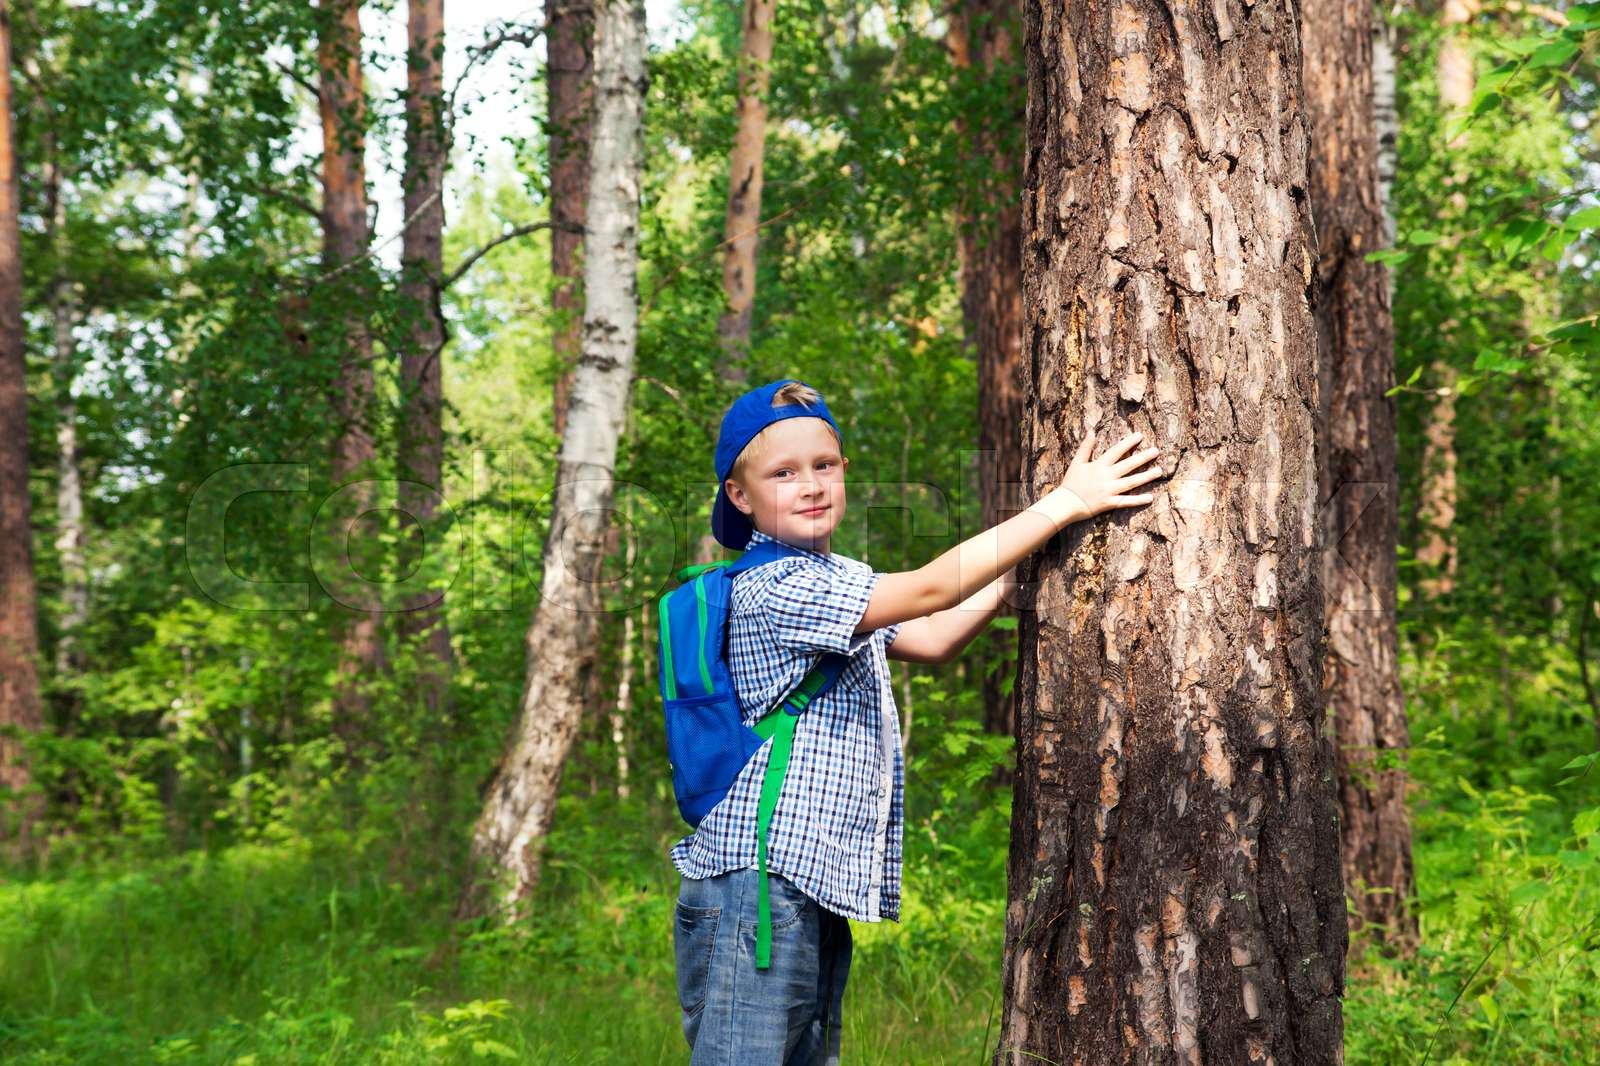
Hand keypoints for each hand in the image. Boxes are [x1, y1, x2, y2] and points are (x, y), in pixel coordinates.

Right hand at [1049, 427, 1163, 519]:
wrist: (1065, 503)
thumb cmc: (1070, 482)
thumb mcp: (1077, 462)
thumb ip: (1086, 447)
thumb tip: (1092, 431)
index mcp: (1098, 466)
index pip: (1116, 451)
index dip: (1129, 442)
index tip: (1140, 435)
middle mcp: (1106, 477)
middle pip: (1128, 465)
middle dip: (1143, 457)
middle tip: (1157, 451)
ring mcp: (1108, 490)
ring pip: (1131, 482)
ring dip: (1146, 476)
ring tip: (1159, 471)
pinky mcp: (1109, 503)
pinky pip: (1126, 501)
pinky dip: (1138, 500)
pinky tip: (1150, 497)